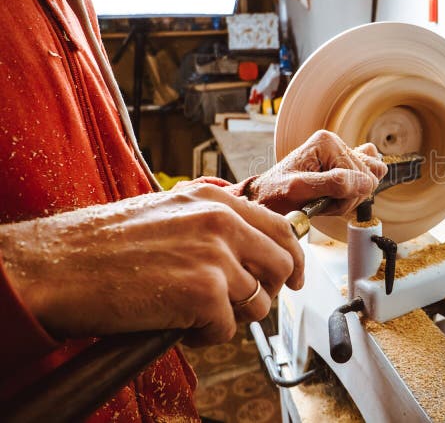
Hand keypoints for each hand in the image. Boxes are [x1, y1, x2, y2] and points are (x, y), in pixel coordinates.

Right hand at [0, 183, 302, 345]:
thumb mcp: (169, 212)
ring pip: (258, 301)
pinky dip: (206, 336)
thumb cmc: (103, 244)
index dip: (293, 256)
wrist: (58, 266)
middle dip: (271, 290)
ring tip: (195, 315)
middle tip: (248, 305)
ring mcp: (215, 256)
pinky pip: (227, 328)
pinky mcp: (204, 293)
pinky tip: (178, 326)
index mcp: (215, 199)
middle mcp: (222, 222)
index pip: (280, 227)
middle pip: (282, 263)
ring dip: (231, 316)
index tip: (295, 275)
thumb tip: (248, 247)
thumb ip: (212, 222)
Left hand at [233, 130, 387, 215]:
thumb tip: (367, 182)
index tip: (320, 200)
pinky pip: (368, 175)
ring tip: (325, 199)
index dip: (344, 196)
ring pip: (369, 180)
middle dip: (345, 198)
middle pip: (367, 178)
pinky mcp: (343, 164)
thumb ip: (334, 184)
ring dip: (349, 198)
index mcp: (327, 142)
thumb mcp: (300, 190)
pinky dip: (354, 192)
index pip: (360, 175)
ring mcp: (341, 153)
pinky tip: (336, 195)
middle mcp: (337, 143)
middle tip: (320, 201)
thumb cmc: (276, 193)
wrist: (265, 198)